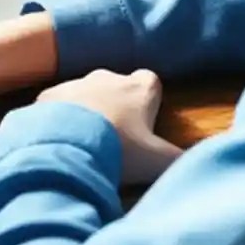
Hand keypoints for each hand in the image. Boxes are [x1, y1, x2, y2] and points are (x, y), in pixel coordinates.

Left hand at [36, 69, 183, 184]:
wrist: (65, 145)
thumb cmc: (121, 149)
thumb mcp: (159, 161)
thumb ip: (180, 160)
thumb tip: (196, 166)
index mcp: (139, 88)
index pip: (151, 82)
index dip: (149, 100)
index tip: (146, 121)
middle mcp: (107, 77)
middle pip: (117, 87)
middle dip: (118, 107)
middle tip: (117, 138)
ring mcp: (75, 83)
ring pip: (86, 94)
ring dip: (88, 111)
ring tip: (87, 142)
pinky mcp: (48, 95)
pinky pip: (58, 103)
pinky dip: (60, 116)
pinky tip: (61, 139)